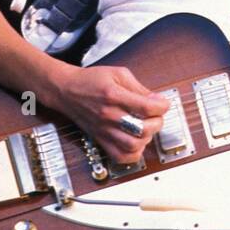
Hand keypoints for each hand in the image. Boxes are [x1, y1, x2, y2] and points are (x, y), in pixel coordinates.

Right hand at [53, 64, 170, 164]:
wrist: (66, 90)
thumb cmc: (91, 80)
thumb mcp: (118, 73)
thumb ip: (139, 87)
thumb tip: (157, 100)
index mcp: (113, 95)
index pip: (147, 107)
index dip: (162, 106)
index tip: (163, 103)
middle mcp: (108, 115)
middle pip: (142, 129)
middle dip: (157, 122)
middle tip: (156, 116)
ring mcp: (104, 130)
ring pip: (132, 146)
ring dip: (146, 138)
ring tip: (146, 128)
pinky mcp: (100, 139)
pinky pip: (119, 156)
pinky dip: (133, 153)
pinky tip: (137, 142)